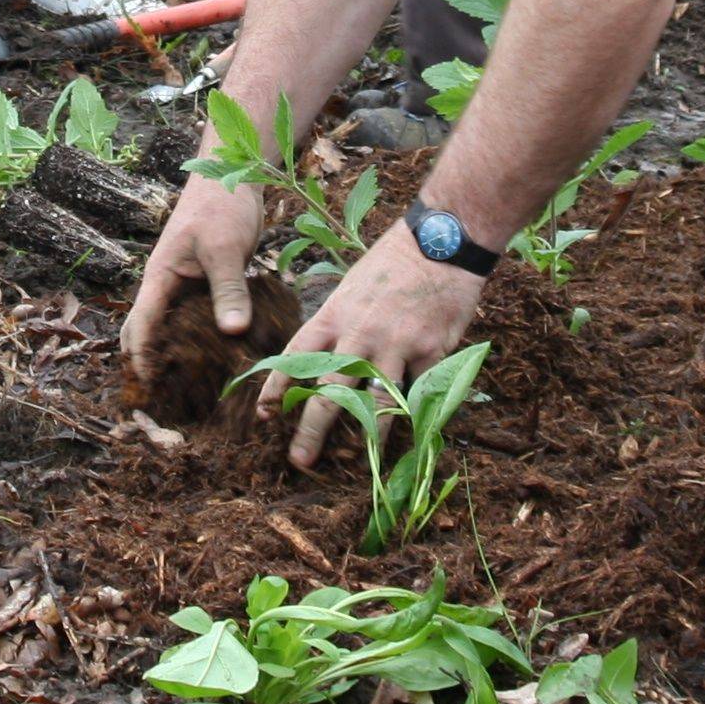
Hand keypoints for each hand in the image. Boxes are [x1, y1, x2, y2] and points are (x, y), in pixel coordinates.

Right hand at [123, 171, 267, 378]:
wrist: (234, 173)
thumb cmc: (221, 205)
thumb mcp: (225, 249)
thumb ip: (228, 290)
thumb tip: (233, 333)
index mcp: (160, 278)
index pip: (141, 326)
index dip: (141, 359)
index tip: (148, 391)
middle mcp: (169, 287)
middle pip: (150, 333)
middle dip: (152, 365)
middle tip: (168, 401)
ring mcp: (188, 287)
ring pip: (177, 330)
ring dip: (181, 356)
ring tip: (196, 391)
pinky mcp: (209, 286)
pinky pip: (203, 320)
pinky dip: (207, 340)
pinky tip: (226, 359)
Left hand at [256, 220, 488, 469]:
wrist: (440, 242)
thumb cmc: (392, 262)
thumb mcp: (351, 287)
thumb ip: (339, 324)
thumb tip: (323, 360)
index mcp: (334, 314)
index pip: (296, 357)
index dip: (278, 389)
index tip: (265, 414)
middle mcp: (360, 334)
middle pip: (329, 390)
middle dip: (311, 429)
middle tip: (299, 459)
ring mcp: (396, 345)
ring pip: (377, 402)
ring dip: (367, 436)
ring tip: (360, 461)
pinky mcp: (432, 351)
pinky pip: (420, 393)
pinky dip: (416, 415)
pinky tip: (413, 436)